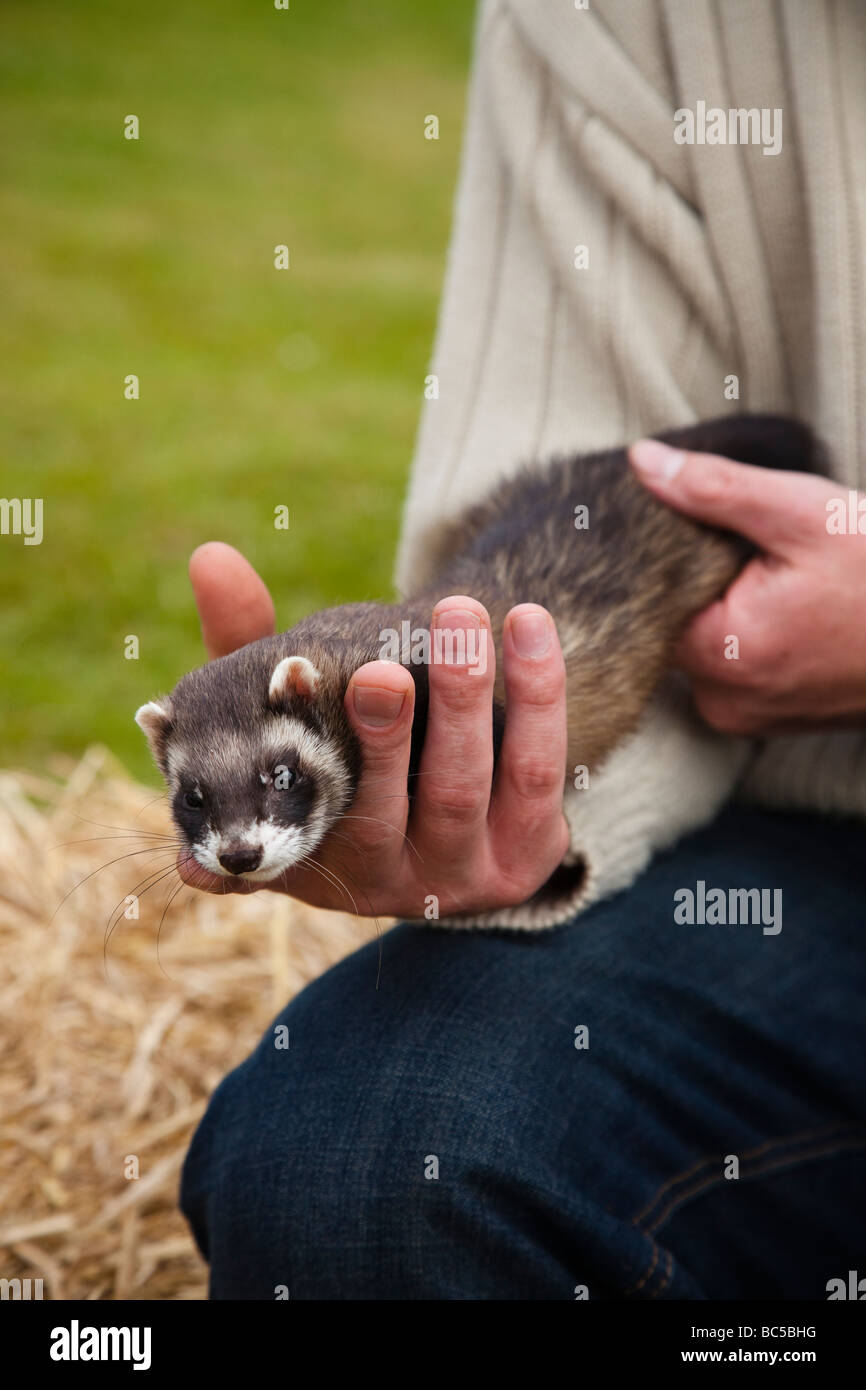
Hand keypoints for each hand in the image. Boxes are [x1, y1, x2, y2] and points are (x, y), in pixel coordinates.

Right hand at [178, 542, 569, 917]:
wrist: (460, 796)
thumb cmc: (349, 741)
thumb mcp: (287, 709)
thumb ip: (247, 639)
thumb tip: (210, 553)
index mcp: (306, 862)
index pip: (291, 824)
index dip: (282, 768)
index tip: (288, 681)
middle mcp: (384, 883)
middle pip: (381, 813)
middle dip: (380, 738)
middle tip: (379, 670)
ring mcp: (465, 874)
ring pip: (461, 786)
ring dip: (463, 699)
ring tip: (459, 616)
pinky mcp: (534, 851)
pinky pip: (538, 769)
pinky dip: (538, 693)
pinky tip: (529, 623)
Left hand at [629, 440, 865, 734]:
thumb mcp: (804, 515)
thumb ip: (714, 490)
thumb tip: (643, 462)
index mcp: (720, 655)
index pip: (649, 597)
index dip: (670, 552)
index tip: (712, 527)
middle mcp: (723, 700)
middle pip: (675, 622)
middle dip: (704, 577)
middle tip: (761, 549)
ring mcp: (746, 716)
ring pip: (705, 643)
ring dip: (728, 604)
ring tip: (785, 579)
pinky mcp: (770, 718)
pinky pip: (736, 666)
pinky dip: (751, 632)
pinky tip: (792, 608)